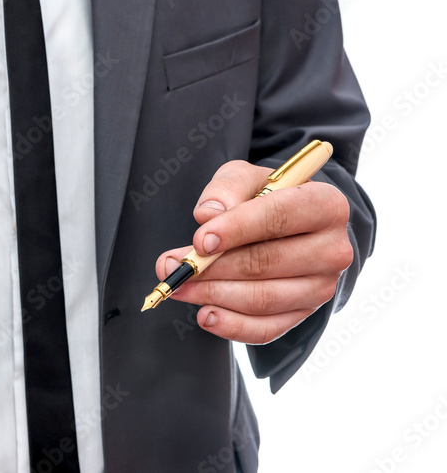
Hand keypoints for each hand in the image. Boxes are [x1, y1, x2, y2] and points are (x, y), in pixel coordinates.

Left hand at [155, 160, 352, 344]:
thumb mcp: (247, 178)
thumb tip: (207, 215)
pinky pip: (267, 328)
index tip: (200, 240)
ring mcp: (322, 286)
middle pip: (266, 263)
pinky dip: (232, 325)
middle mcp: (333, 249)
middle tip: (173, 266)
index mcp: (326, 205)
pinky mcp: (306, 313)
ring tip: (179, 286)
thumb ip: (227, 188)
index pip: (279, 217)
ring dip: (213, 295)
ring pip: (262, 298)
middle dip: (212, 267)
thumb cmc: (266, 197)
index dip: (236, 229)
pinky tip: (205, 315)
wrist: (291, 226)